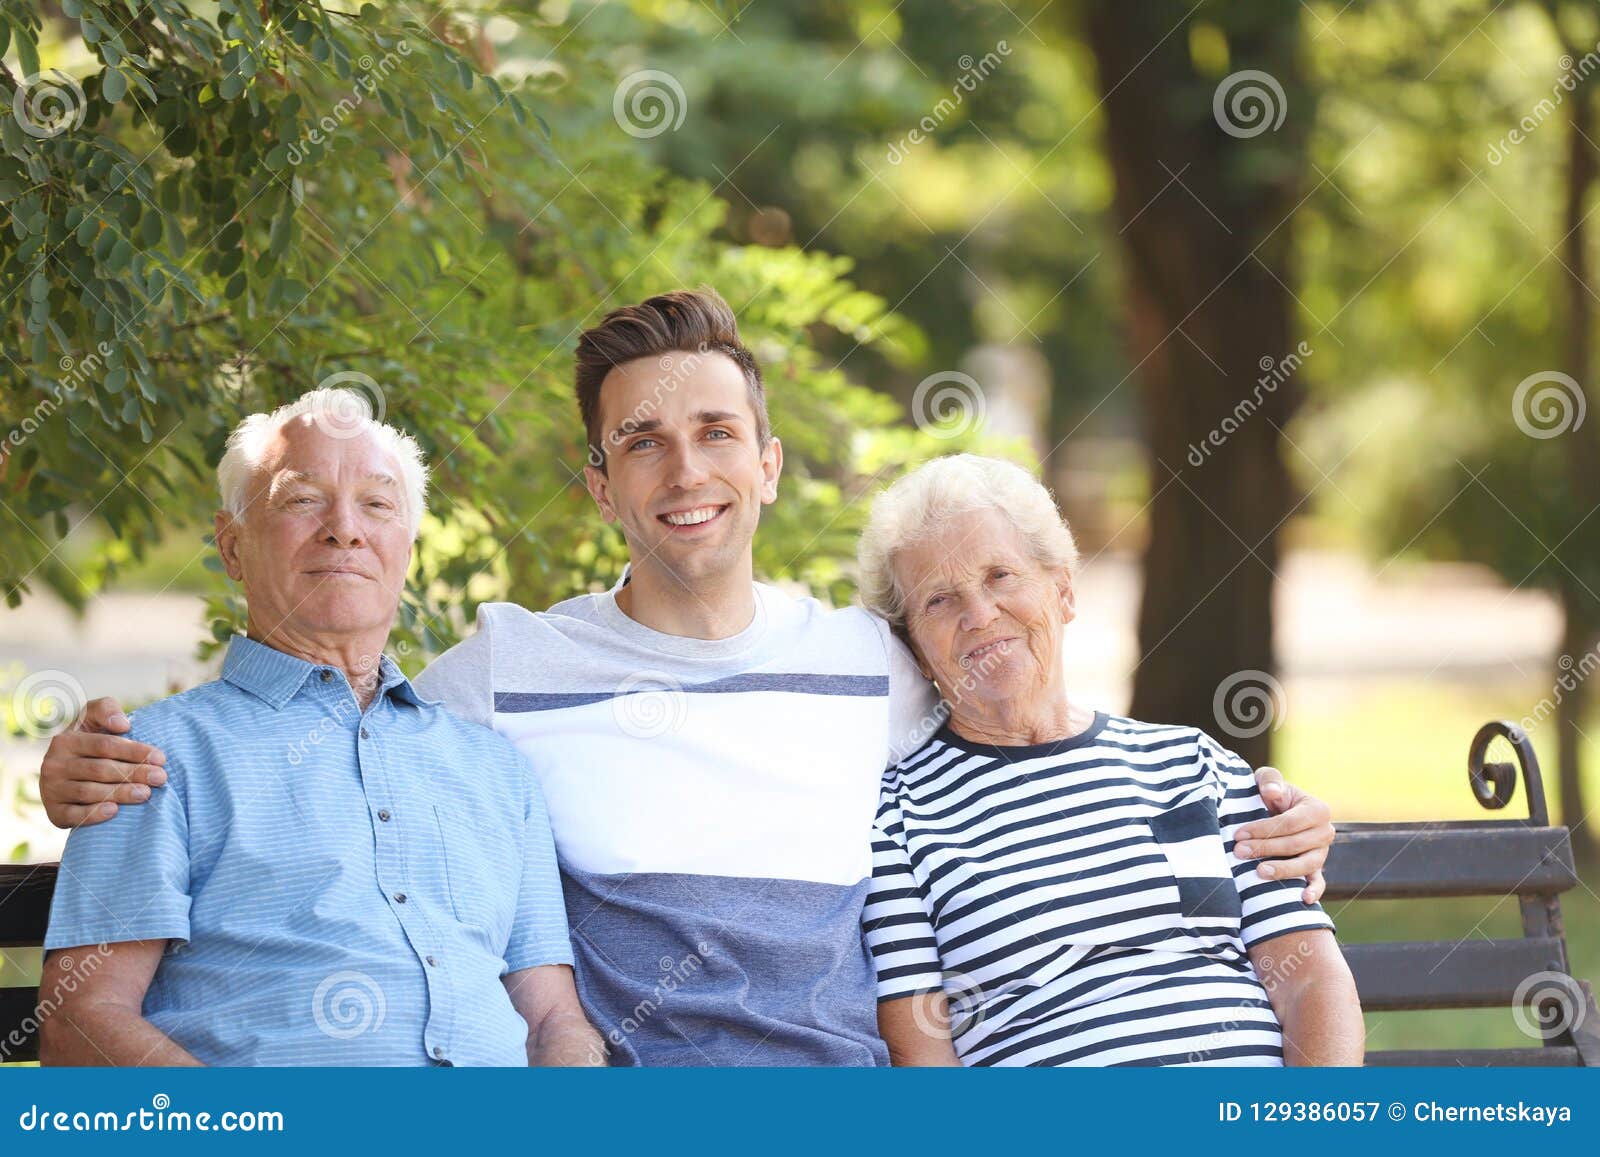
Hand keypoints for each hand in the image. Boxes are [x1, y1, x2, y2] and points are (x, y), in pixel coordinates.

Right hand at [40, 697, 166, 828]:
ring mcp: (51, 789)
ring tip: (146, 793)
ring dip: (120, 793)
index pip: (104, 745)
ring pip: (89, 792)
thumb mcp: (92, 720)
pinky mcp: (53, 811)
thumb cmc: (89, 744)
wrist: (65, 777)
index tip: (160, 758)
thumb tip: (122, 724)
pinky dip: (93, 814)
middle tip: (160, 778)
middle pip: (100, 769)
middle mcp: (54, 764)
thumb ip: (105, 709)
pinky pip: (73, 815)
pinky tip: (114, 811)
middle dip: (134, 773)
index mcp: (66, 741)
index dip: (134, 751)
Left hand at [1237, 766, 1333, 904]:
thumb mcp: (1269, 780)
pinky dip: (1314, 891)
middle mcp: (1324, 832)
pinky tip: (1304, 899)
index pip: (1289, 823)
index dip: (1263, 829)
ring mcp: (1322, 852)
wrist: (1276, 811)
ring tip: (1259, 872)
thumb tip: (1272, 792)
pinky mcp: (1316, 869)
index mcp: (1317, 809)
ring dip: (1283, 870)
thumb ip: (1270, 779)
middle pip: (1295, 845)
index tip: (1238, 834)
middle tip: (1239, 851)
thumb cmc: (1271, 794)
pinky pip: (1319, 882)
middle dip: (1265, 849)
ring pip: (1306, 865)